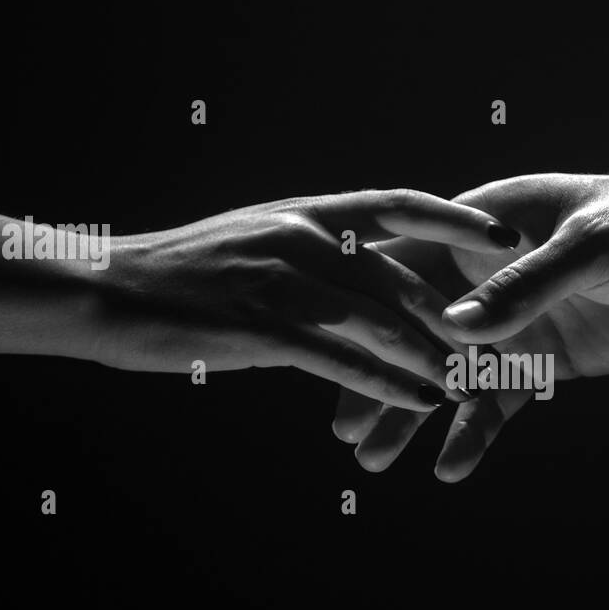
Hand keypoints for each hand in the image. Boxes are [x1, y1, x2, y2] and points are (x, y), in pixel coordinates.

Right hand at [93, 189, 520, 411]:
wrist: (101, 288)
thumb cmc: (179, 272)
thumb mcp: (253, 241)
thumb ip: (309, 253)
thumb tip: (355, 273)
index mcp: (304, 210)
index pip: (398, 204)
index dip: (457, 217)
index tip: (507, 234)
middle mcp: (302, 235)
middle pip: (401, 274)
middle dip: (455, 311)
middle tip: (504, 340)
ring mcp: (282, 280)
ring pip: (380, 320)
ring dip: (431, 356)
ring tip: (472, 384)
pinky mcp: (262, 327)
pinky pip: (341, 359)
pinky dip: (386, 384)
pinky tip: (420, 406)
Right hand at [332, 160, 608, 476]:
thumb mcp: (589, 246)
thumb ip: (523, 286)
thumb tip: (452, 328)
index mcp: (488, 226)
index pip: (412, 266)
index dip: (371, 312)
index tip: (335, 354)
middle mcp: (489, 276)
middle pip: (418, 331)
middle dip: (379, 377)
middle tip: (344, 429)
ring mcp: (516, 322)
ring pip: (450, 375)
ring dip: (413, 416)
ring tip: (375, 462)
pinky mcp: (546, 362)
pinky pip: (500, 403)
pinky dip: (474, 434)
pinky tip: (451, 468)